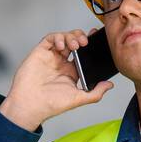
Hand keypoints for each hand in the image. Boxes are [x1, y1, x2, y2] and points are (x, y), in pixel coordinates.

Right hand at [0, 28, 114, 131]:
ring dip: (71, 36)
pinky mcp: (40, 52)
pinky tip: (62, 45)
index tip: (96, 39)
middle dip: (80, 38)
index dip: (90, 46)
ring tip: (75, 45)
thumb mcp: (78, 99)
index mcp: (71, 72)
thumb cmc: (51, 104)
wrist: (31, 105)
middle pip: (73, 42)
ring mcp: (50, 57)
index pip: (83, 54)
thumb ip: (95, 93)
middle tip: (85, 42)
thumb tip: (109, 85)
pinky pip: (50, 39)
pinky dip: (57, 37)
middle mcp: (61, 63)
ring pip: (63, 38)